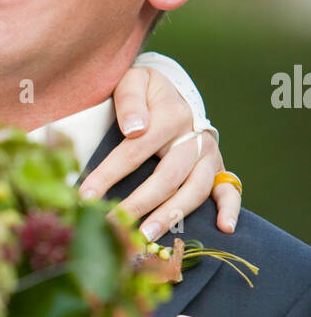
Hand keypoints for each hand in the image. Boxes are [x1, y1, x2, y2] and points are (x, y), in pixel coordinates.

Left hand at [78, 65, 240, 236]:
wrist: (174, 91)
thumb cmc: (146, 91)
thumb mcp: (134, 81)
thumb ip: (130, 100)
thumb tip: (134, 128)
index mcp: (171, 116)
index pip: (135, 150)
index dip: (108, 175)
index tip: (85, 197)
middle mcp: (194, 136)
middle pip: (167, 177)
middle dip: (138, 203)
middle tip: (115, 224)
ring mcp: (208, 154)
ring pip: (195, 189)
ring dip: (172, 214)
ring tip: (147, 235)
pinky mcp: (217, 166)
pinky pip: (229, 189)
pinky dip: (230, 209)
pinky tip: (224, 228)